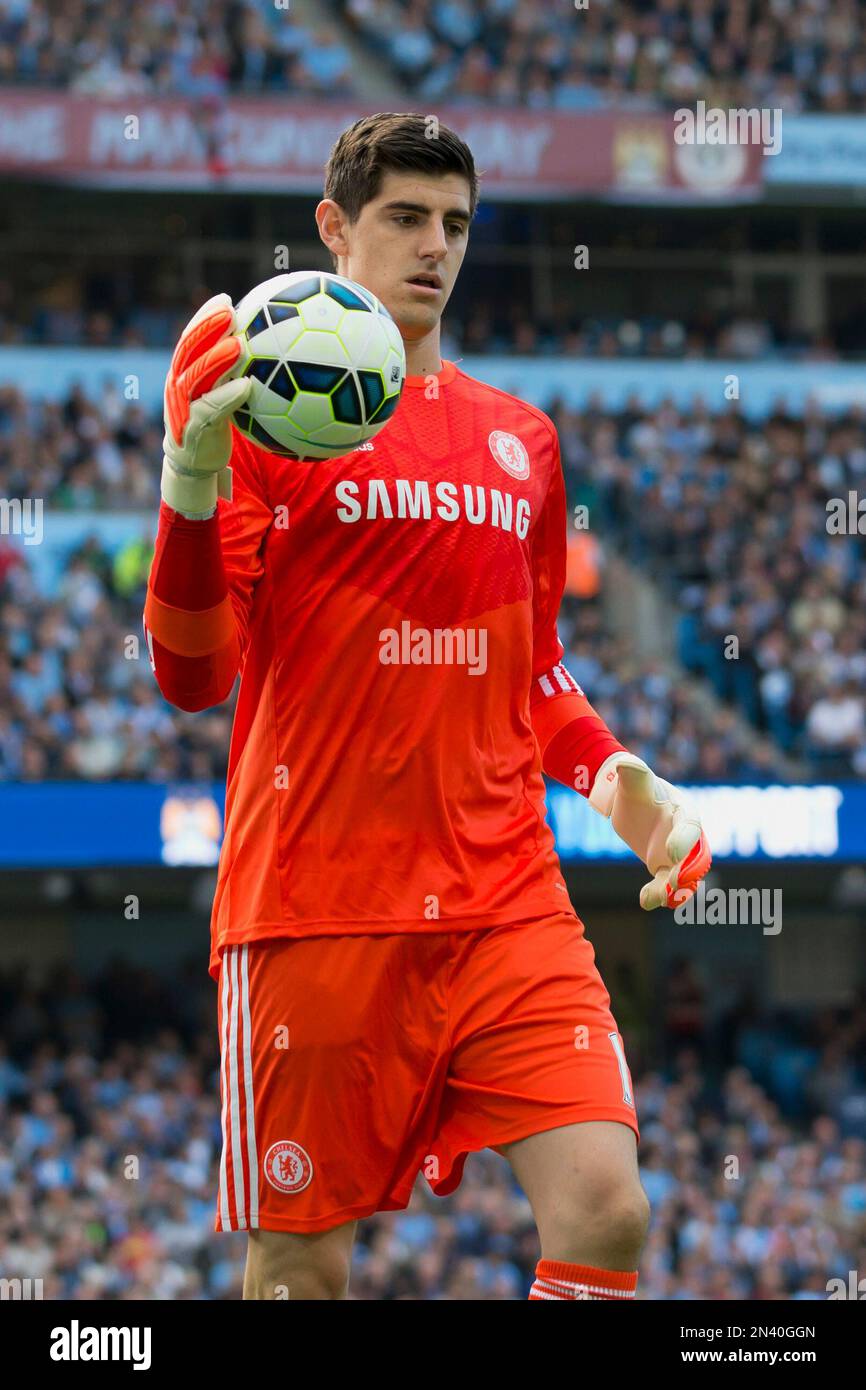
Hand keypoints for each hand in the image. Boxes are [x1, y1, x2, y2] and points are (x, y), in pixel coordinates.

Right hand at [162, 293, 251, 517]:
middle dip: (207, 327)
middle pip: (188, 349)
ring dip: (216, 359)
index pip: (191, 337)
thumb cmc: (214, 421)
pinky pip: (210, 409)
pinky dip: (227, 396)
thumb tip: (265, 345)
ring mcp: (182, 406)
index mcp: (184, 371)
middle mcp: (178, 384)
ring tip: (238, 344)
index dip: (205, 317)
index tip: (225, 299)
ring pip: (195, 376)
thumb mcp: (221, 391)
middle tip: (229, 310)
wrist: (195, 461)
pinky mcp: (193, 427)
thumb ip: (232, 369)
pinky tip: (247, 386)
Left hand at [589, 753, 711, 909]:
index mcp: (684, 811)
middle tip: (675, 883)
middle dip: (688, 871)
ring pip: (682, 876)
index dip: (684, 841)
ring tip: (660, 898)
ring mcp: (676, 853)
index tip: (672, 854)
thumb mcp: (634, 777)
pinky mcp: (663, 865)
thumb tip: (626, 763)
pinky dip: (658, 894)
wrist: (628, 799)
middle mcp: (685, 835)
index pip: (690, 827)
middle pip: (695, 857)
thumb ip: (633, 772)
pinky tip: (645, 901)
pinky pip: (664, 884)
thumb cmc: (635, 784)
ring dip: (675, 890)